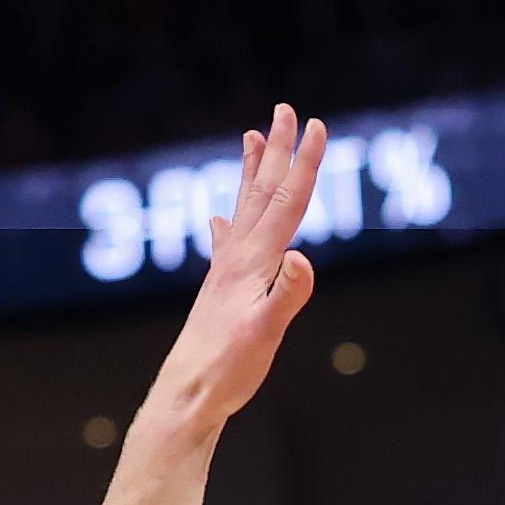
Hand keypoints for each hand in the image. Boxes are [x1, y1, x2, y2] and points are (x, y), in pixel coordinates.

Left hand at [148, 106, 325, 426]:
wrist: (186, 395)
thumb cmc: (227, 368)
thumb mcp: (265, 333)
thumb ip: (288, 295)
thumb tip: (303, 257)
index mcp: (253, 262)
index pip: (287, 201)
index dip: (304, 163)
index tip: (317, 125)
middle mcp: (237, 257)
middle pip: (262, 191)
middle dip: (277, 150)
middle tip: (285, 110)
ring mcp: (225, 271)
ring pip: (243, 208)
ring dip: (250, 171)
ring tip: (251, 138)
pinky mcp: (219, 289)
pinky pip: (226, 241)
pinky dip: (227, 221)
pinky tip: (217, 217)